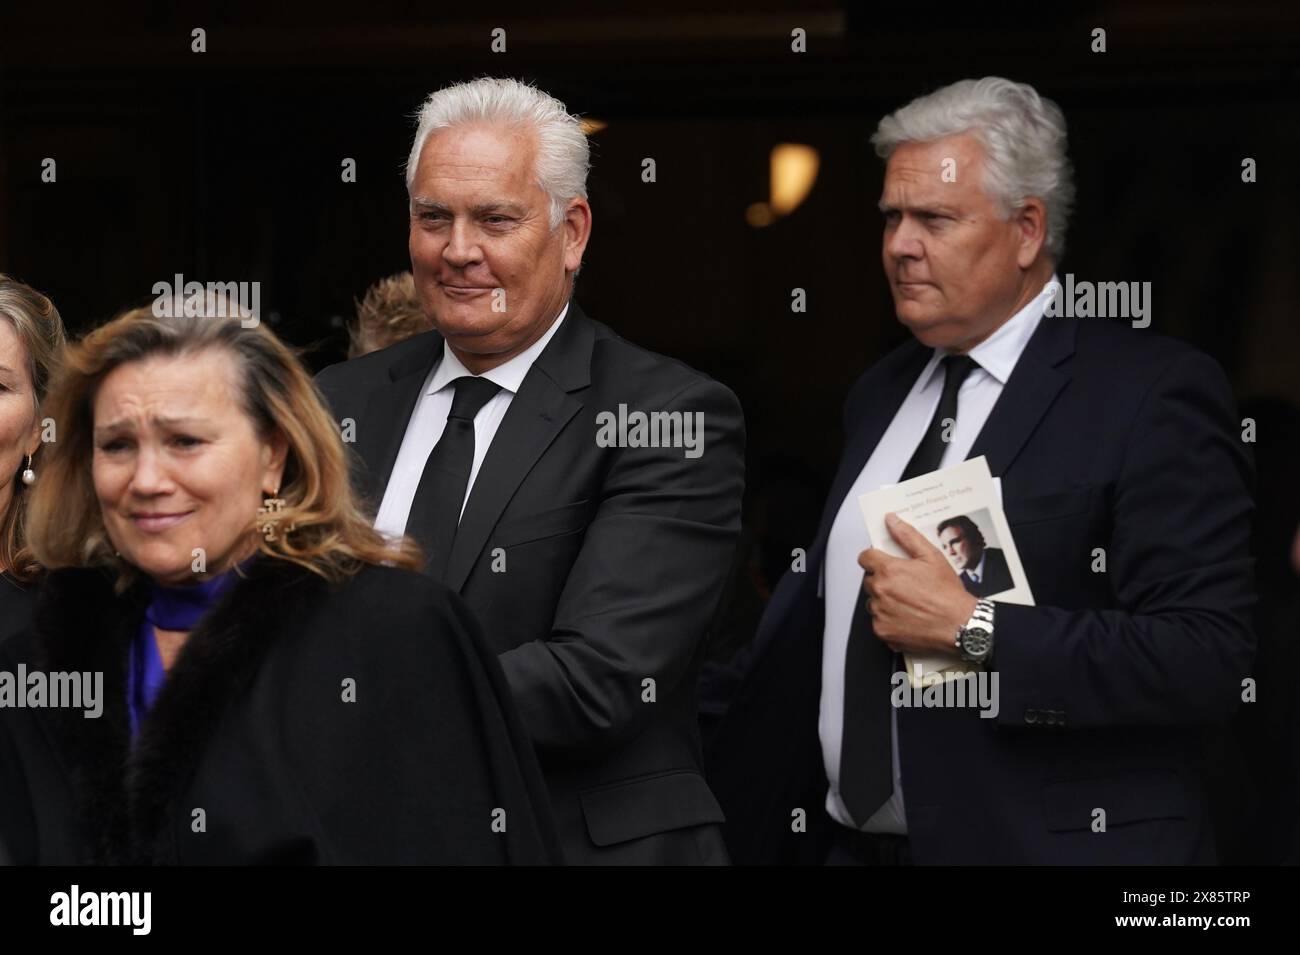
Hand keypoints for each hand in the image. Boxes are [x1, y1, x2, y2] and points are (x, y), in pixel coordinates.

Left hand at [858, 512, 977, 656]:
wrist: (959, 626)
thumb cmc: (947, 594)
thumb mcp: (931, 557)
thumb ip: (907, 536)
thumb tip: (891, 520)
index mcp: (888, 570)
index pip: (865, 558)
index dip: (874, 558)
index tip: (883, 562)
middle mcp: (880, 592)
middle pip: (869, 580)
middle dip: (882, 580)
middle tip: (904, 584)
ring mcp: (880, 613)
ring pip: (873, 602)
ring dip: (884, 600)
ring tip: (908, 602)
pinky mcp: (882, 631)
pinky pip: (879, 621)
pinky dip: (889, 620)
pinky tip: (908, 617)